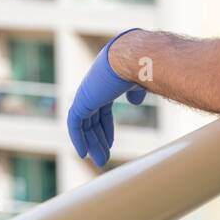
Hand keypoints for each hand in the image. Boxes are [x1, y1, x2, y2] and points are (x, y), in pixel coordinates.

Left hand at [66, 28, 146, 166]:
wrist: (137, 58)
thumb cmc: (144, 67)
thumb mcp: (140, 82)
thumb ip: (135, 91)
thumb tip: (134, 100)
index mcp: (106, 82)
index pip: (102, 109)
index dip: (105, 127)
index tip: (110, 144)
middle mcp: (94, 86)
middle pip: (92, 118)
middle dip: (98, 139)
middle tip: (102, 159)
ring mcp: (87, 92)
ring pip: (83, 123)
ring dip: (91, 144)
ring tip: (100, 161)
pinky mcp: (82, 98)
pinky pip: (74, 122)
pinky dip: (78, 138)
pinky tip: (83, 154)